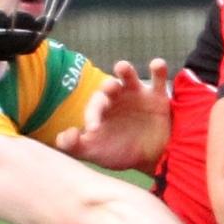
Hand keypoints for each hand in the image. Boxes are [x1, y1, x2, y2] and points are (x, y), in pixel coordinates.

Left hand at [53, 57, 172, 169]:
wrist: (152, 158)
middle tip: (109, 89)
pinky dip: (158, 69)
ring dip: (125, 71)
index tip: (93, 130)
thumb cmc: (121, 152)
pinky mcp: (157, 96)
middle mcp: (117, 98)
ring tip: (123, 67)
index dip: (92, 115)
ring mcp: (137, 94)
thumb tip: (65, 135)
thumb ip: (75, 147)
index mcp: (101, 110)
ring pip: (129, 77)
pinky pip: (158, 79)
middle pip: (109, 87)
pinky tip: (157, 64)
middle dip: (107, 87)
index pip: (93, 107)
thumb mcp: (96, 153)